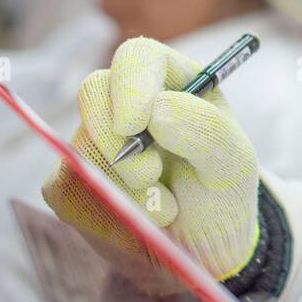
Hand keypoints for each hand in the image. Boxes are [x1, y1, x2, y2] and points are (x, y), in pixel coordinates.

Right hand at [43, 37, 261, 284]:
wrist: (204, 243)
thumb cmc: (222, 190)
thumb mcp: (234, 161)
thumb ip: (205, 130)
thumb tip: (155, 111)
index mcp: (171, 80)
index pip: (137, 58)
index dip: (130, 85)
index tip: (135, 124)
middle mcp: (127, 101)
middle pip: (93, 93)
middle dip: (118, 142)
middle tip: (151, 175)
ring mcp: (95, 138)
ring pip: (79, 148)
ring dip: (122, 189)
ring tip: (167, 208)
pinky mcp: (73, 179)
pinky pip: (67, 190)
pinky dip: (105, 216)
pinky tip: (141, 222)